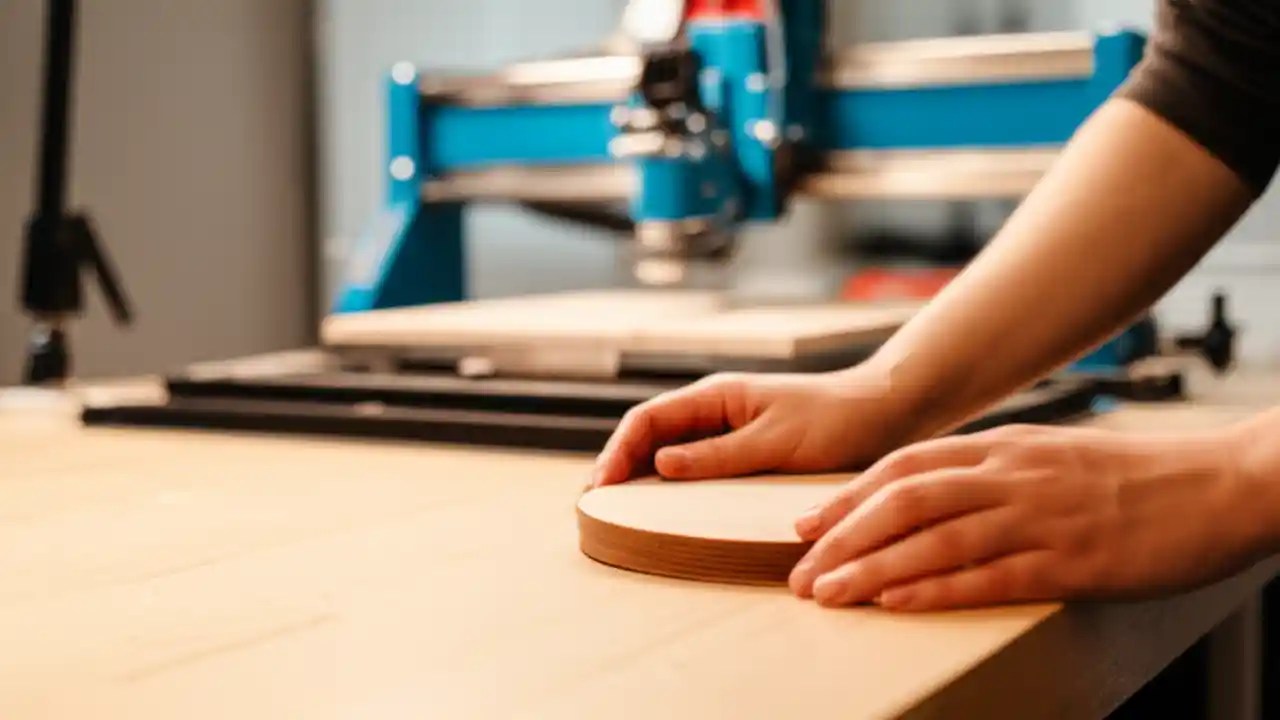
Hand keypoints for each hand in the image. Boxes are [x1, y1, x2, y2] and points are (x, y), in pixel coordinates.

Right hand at [590, 366, 912, 486]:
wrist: (887, 413)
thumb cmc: (838, 420)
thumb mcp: (777, 442)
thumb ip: (719, 454)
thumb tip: (660, 464)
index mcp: (717, 396)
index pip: (647, 420)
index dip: (617, 451)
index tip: (600, 486)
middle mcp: (715, 411)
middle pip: (648, 436)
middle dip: (617, 466)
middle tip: (593, 506)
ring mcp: (727, 432)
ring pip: (667, 453)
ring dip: (639, 479)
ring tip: (616, 512)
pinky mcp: (742, 453)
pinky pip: (694, 469)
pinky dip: (671, 488)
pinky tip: (663, 512)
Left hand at [787, 423, 1273, 610]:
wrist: (1218, 485)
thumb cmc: (1133, 477)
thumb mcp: (1051, 456)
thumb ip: (993, 470)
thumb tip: (933, 494)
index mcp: (1003, 448)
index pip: (904, 466)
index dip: (848, 496)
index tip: (807, 524)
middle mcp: (1010, 476)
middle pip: (902, 500)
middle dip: (841, 536)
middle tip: (800, 571)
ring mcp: (1038, 517)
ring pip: (933, 538)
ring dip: (870, 567)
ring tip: (828, 594)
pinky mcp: (1070, 561)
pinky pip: (987, 576)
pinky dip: (933, 588)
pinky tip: (894, 602)